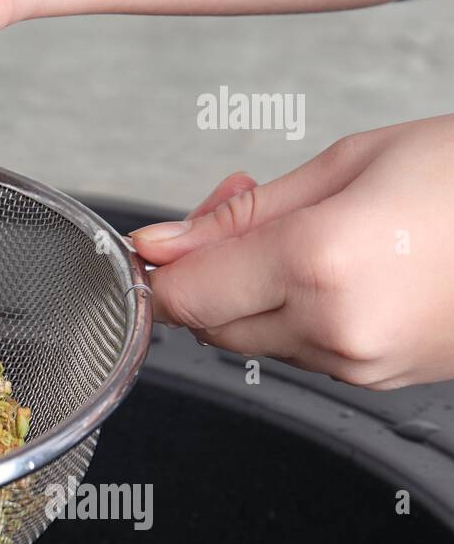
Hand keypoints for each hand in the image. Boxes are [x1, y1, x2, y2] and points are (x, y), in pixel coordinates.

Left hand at [131, 116, 453, 388]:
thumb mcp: (349, 164)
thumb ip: (240, 214)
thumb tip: (161, 244)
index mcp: (319, 262)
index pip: (184, 293)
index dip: (164, 265)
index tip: (164, 238)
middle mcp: (334, 328)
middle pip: (209, 323)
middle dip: (208, 272)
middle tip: (246, 209)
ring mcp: (361, 364)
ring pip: (251, 339)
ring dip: (252, 291)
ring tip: (307, 229)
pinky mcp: (381, 379)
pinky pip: (300, 351)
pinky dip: (293, 312)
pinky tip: (334, 265)